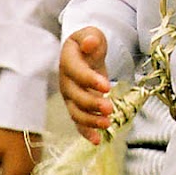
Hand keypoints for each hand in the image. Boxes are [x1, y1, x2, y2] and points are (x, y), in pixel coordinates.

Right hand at [59, 27, 112, 142]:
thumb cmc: (89, 43)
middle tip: (109, 108)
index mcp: (68, 61)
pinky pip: (79, 123)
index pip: (76, 72)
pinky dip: (86, 133)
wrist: (85, 54)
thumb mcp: (92, 34)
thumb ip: (91, 37)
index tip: (106, 85)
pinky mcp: (78, 107)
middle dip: (92, 104)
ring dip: (90, 121)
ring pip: (76, 112)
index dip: (89, 79)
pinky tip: (97, 140)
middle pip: (75, 96)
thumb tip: (89, 43)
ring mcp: (70, 97)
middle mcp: (66, 81)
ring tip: (107, 124)